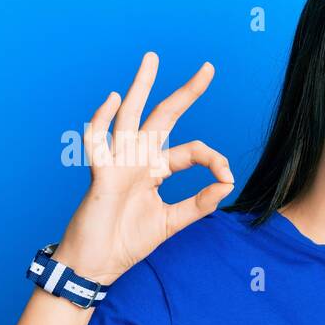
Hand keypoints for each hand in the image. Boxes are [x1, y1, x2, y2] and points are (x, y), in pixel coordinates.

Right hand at [57, 52, 234, 284]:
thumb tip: (227, 183)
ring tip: (152, 59)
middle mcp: (138, 160)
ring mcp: (118, 163)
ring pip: (130, 116)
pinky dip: (101, 119)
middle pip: (163, 118)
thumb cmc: (127, 241)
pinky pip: (97, 141)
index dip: (213, 160)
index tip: (228, 175)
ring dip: (140, 87)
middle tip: (208, 68)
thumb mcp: (172, 222)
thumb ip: (199, 204)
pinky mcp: (100, 175)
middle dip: (185, 93)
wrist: (97, 264)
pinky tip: (111, 98)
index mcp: (155, 170)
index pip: (191, 151)